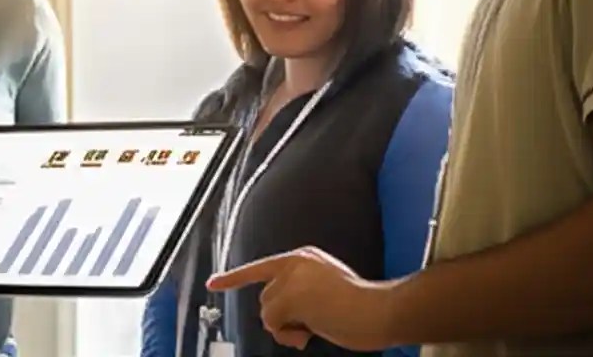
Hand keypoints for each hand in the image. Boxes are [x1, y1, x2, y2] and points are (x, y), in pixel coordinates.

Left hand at [206, 247, 395, 350]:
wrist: (380, 309)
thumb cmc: (362, 306)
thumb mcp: (326, 288)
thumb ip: (301, 292)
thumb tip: (279, 316)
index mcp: (303, 258)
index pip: (261, 267)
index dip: (234, 277)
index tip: (212, 283)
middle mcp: (293, 263)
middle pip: (266, 299)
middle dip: (283, 318)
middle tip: (311, 325)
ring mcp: (290, 278)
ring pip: (267, 312)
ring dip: (287, 327)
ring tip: (314, 326)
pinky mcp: (289, 296)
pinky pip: (273, 323)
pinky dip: (288, 334)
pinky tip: (311, 331)